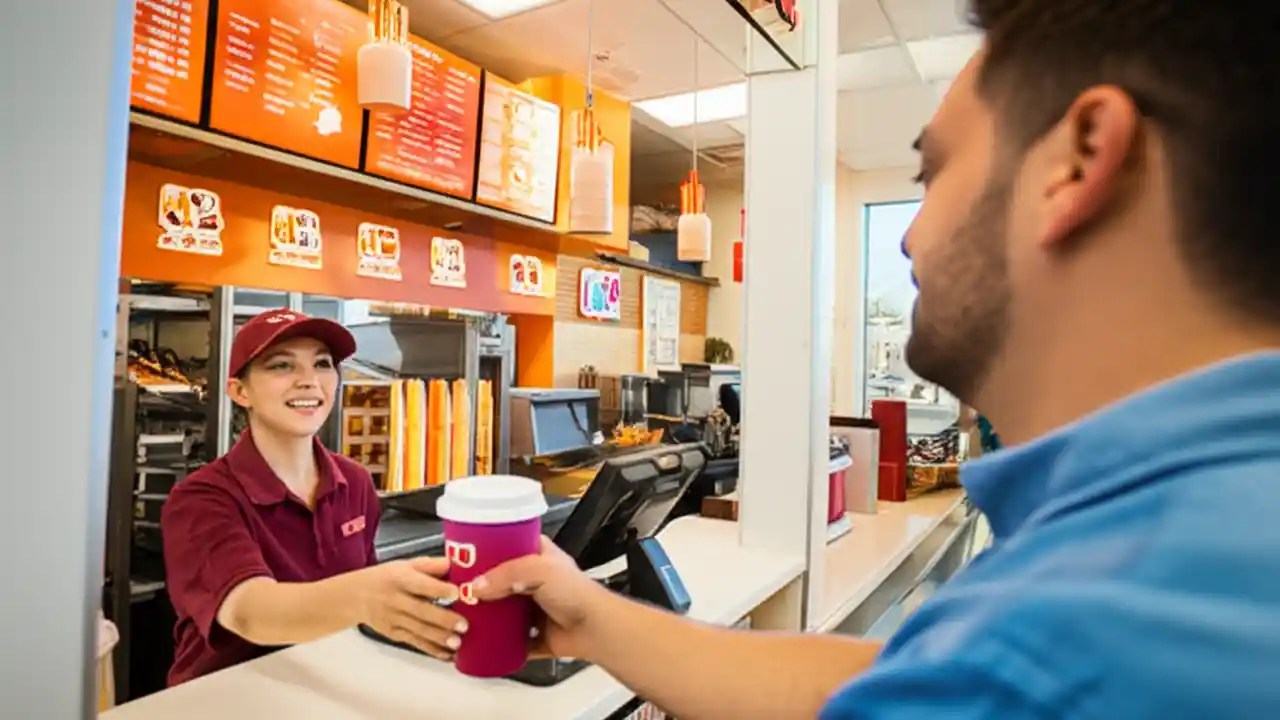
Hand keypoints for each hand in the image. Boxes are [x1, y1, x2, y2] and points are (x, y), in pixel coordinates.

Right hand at [352, 557, 466, 660]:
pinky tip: (446, 655)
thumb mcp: (405, 564)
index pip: (421, 585)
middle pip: (421, 611)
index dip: (438, 589)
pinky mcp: (394, 634)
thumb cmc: (387, 578)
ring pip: (419, 630)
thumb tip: (455, 563)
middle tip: (463, 625)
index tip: (456, 593)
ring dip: (439, 638)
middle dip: (443, 619)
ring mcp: (394, 619)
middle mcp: (396, 600)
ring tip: (457, 643)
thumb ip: (431, 565)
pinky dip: (431, 650)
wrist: (355, 597)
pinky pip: (415, 643)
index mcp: (401, 579)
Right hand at [473, 536, 613, 660]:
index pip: (507, 544)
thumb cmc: (577, 593)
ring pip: (500, 607)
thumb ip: (507, 574)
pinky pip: (507, 636)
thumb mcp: (540, 570)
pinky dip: (494, 637)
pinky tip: (478, 636)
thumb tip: (476, 586)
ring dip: (484, 611)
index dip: (486, 547)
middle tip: (456, 586)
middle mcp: (534, 579)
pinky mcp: (531, 632)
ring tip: (461, 611)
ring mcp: (531, 606)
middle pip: (498, 578)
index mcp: (538, 555)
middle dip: (479, 584)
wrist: (595, 629)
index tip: (464, 552)